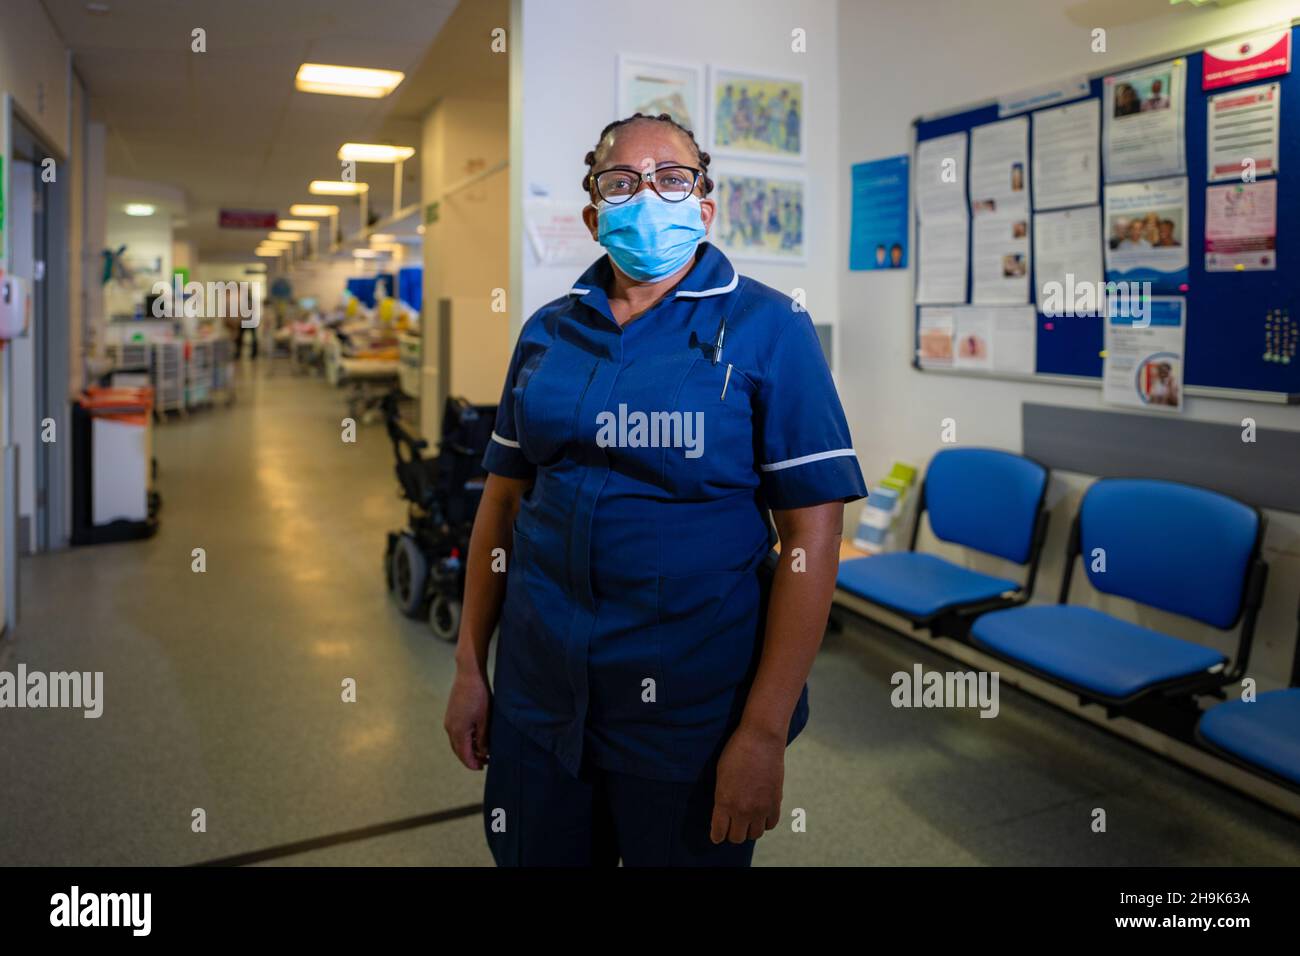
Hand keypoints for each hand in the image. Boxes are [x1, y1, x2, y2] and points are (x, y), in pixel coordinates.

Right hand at [444, 663, 491, 769]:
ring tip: (483, 751)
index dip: (473, 764)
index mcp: (458, 731)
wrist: (469, 675)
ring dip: (468, 748)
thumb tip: (483, 753)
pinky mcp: (451, 714)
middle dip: (471, 758)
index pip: (464, 755)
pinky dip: (465, 739)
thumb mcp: (485, 719)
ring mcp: (449, 720)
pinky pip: (456, 733)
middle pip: (459, 750)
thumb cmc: (479, 695)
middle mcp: (450, 728)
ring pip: (457, 742)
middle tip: (485, 762)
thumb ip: (483, 739)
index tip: (482, 768)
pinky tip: (476, 738)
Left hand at [710, 723, 784, 843]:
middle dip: (732, 833)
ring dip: (749, 829)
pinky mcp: (775, 803)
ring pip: (754, 834)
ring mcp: (761, 808)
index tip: (717, 834)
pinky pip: (770, 825)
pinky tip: (760, 814)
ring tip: (746, 820)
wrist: (761, 739)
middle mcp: (742, 810)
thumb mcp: (720, 775)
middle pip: (737, 838)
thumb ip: (721, 797)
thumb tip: (723, 812)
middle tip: (731, 824)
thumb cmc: (736, 752)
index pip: (719, 833)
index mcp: (724, 802)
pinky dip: (764, 822)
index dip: (716, 835)